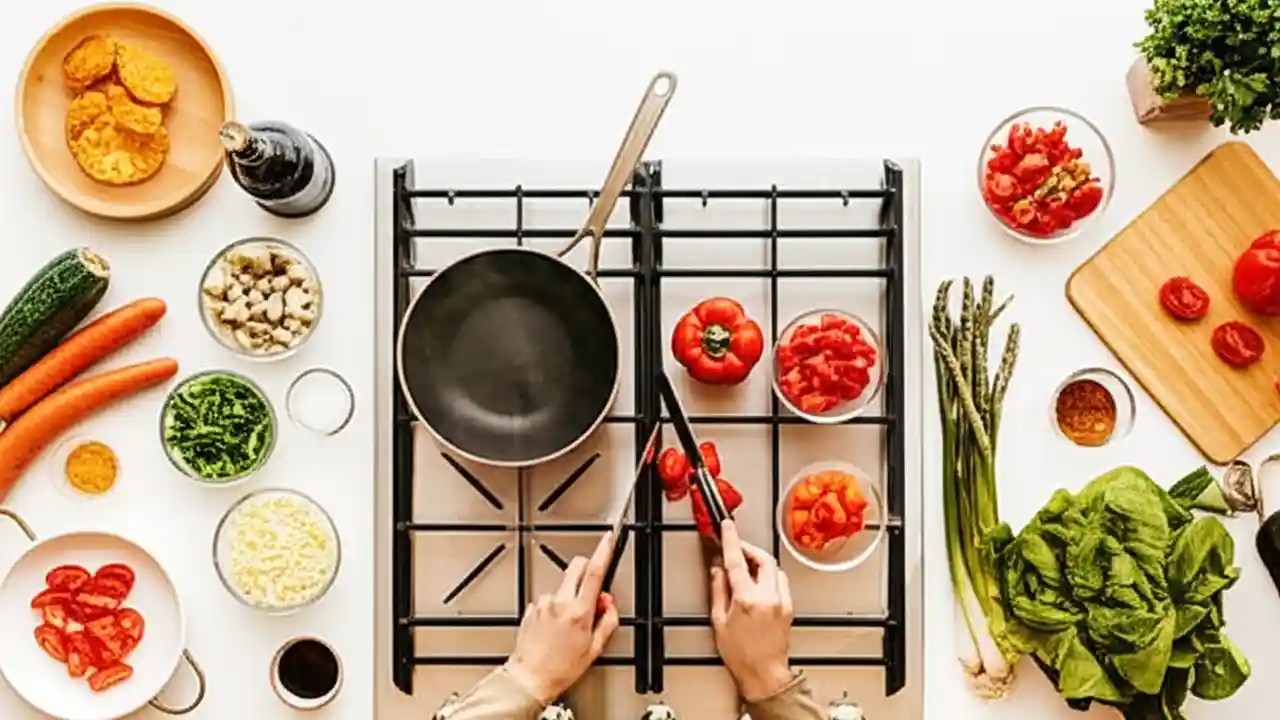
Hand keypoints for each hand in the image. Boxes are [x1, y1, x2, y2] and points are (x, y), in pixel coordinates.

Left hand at [505, 532, 620, 703]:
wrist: (529, 679)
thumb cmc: (560, 669)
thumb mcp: (594, 649)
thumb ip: (607, 621)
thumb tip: (609, 605)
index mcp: (579, 612)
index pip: (594, 572)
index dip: (604, 551)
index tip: (609, 539)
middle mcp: (559, 603)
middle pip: (576, 568)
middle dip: (587, 570)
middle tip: (592, 590)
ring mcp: (543, 604)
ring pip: (563, 586)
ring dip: (569, 596)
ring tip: (568, 625)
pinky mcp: (532, 609)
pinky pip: (549, 600)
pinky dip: (555, 608)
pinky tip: (555, 628)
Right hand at [709, 520, 795, 702]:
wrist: (763, 674)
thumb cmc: (741, 655)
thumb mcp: (719, 621)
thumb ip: (718, 589)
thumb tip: (717, 569)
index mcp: (748, 600)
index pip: (738, 561)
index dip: (731, 540)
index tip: (727, 527)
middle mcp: (769, 598)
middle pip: (763, 559)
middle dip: (749, 549)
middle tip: (736, 547)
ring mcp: (782, 602)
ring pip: (774, 568)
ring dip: (760, 562)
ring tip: (746, 566)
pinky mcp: (789, 607)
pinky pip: (781, 581)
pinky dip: (770, 575)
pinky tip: (759, 581)